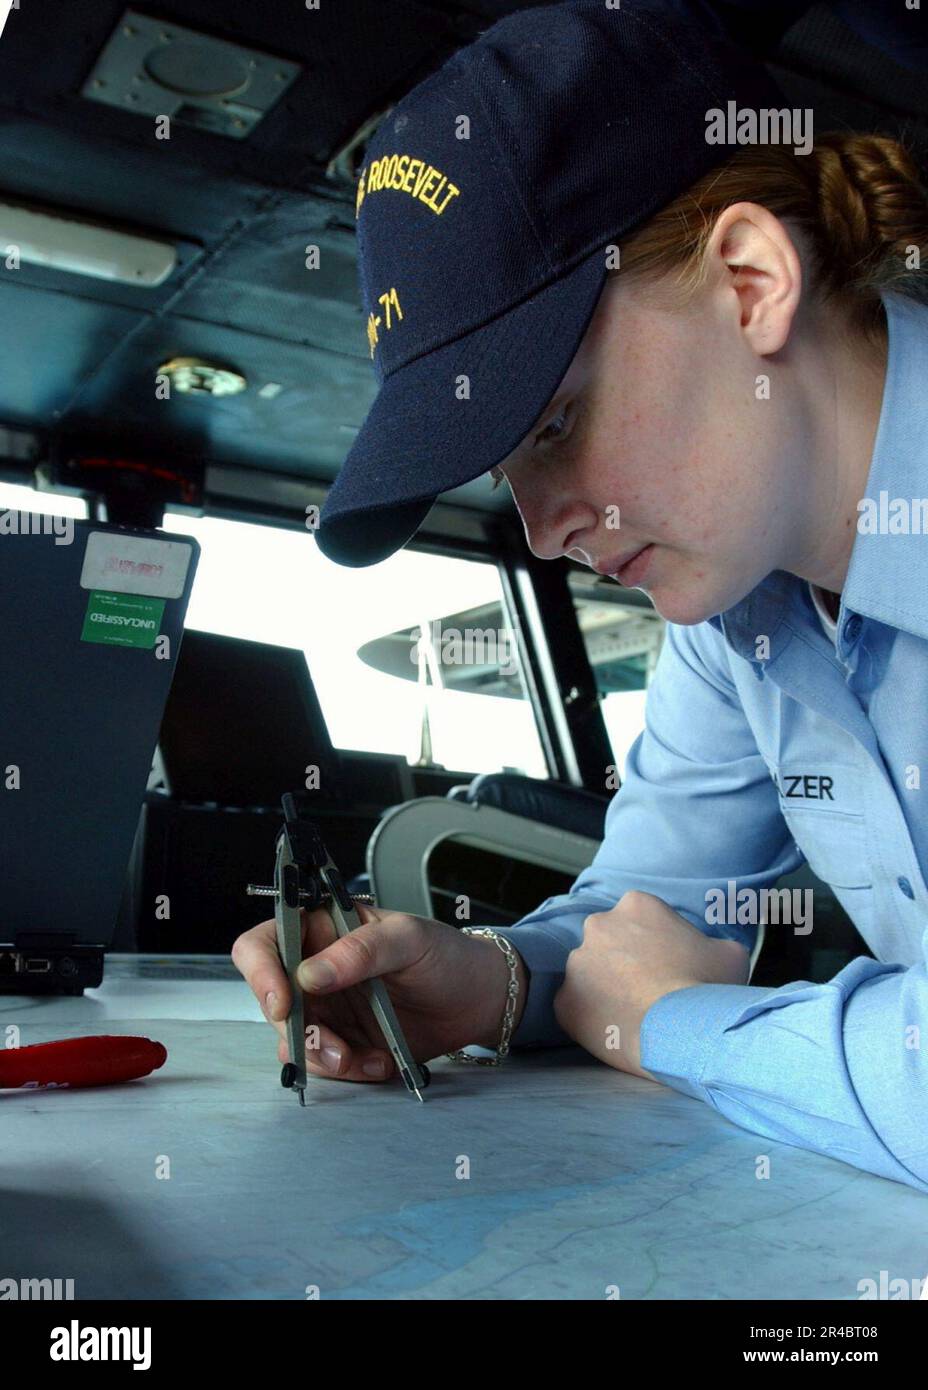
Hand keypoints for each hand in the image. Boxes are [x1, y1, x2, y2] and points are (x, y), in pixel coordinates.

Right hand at [232, 903, 527, 1085]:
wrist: (476, 999)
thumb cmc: (445, 954)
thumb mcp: (409, 939)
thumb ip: (361, 951)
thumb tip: (309, 974)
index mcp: (320, 929)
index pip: (263, 944)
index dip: (261, 973)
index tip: (284, 1005)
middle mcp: (313, 969)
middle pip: (271, 1002)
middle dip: (301, 1031)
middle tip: (337, 1047)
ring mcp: (326, 1008)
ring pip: (293, 1040)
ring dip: (324, 1057)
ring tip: (365, 1059)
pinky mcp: (342, 1042)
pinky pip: (323, 1064)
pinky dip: (348, 1071)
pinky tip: (381, 1063)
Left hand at [553, 890, 749, 1078]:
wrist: (680, 1031)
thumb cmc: (706, 989)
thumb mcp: (730, 954)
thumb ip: (713, 944)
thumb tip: (712, 952)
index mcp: (636, 905)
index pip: (641, 920)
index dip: (656, 945)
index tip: (667, 966)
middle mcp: (599, 926)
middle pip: (609, 943)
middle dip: (624, 963)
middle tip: (647, 990)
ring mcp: (577, 963)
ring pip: (589, 975)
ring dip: (605, 990)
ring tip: (633, 1014)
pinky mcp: (564, 1001)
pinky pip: (575, 1008)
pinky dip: (591, 1018)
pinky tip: (616, 1030)